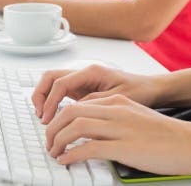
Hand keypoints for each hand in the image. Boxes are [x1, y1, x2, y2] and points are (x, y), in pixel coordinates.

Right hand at [32, 65, 163, 123]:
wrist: (150, 89)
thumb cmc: (138, 91)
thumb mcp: (118, 98)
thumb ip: (95, 102)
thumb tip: (74, 109)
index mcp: (92, 72)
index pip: (61, 83)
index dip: (50, 101)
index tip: (47, 118)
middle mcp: (84, 73)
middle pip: (51, 77)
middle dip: (40, 95)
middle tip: (40, 115)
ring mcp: (82, 81)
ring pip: (53, 83)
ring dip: (44, 97)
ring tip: (44, 117)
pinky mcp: (83, 90)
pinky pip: (61, 92)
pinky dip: (53, 102)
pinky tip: (54, 117)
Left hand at [45, 94, 190, 175]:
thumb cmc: (168, 136)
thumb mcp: (137, 119)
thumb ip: (116, 121)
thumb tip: (95, 136)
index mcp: (119, 102)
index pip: (79, 103)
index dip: (60, 117)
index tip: (55, 131)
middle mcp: (117, 110)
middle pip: (72, 111)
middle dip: (53, 128)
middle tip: (49, 143)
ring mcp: (120, 127)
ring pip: (75, 126)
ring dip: (58, 140)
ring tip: (54, 153)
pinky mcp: (124, 147)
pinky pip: (88, 148)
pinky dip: (72, 155)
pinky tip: (67, 161)